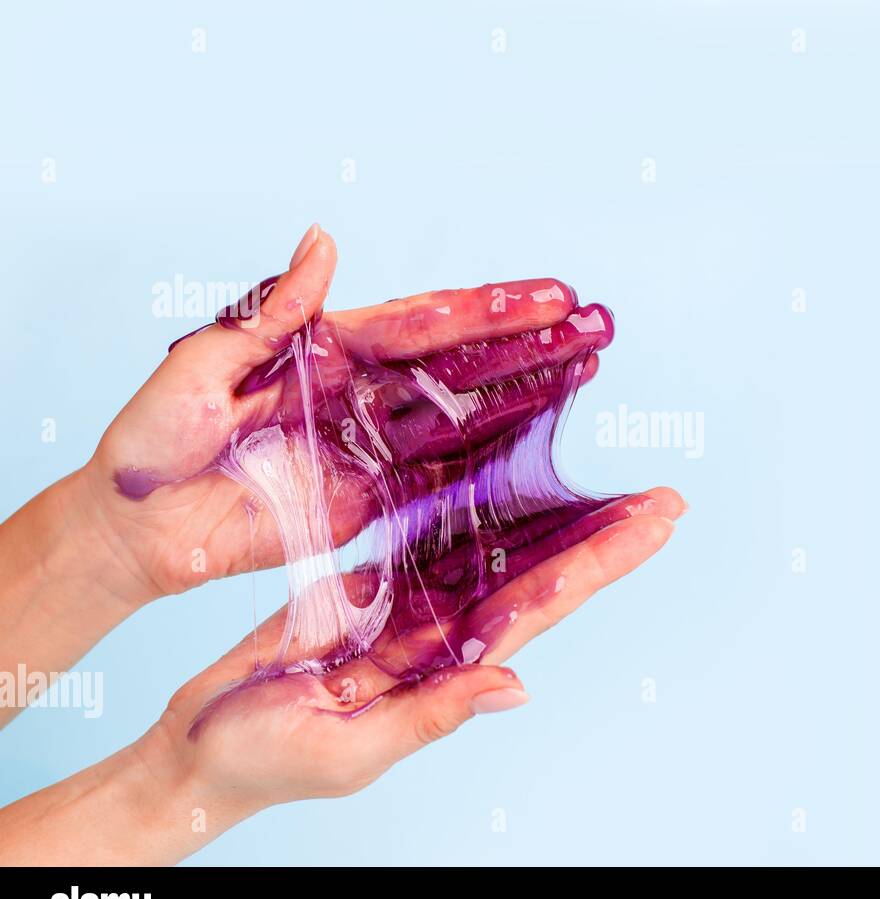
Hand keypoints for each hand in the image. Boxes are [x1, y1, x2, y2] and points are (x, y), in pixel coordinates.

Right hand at [0, 486, 682, 864]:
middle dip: (600, 534)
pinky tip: (492, 476)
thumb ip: (431, 713)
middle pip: (536, 573)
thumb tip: (512, 685)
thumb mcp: (349, 749)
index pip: (544, 606)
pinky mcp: (366, 591)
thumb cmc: (264, 760)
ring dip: (543, 516)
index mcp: (446, 668)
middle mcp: (441, 634)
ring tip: (594, 473)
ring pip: (489, 550)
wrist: (197, 748)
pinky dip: (461, 507)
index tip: (656, 522)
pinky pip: (423, 539)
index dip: (601, 561)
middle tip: (660, 496)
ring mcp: (407, 610)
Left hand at [76, 225, 587, 605]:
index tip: (549, 296)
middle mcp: (362, 393)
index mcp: (324, 351)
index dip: (487, 312)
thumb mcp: (197, 370)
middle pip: (462, 364)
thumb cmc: (148, 444)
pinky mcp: (374, 501)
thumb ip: (268, 317)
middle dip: (531, 344)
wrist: (137, 530)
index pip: (421, 324)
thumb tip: (322, 242)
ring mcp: (373, 447)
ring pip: (467, 415)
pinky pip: (445, 477)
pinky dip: (494, 459)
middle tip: (597, 324)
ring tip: (589, 367)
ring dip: (529, 392)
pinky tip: (543, 436)